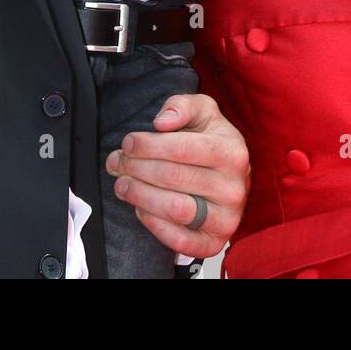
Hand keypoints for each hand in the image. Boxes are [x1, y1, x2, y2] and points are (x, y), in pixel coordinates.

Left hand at [104, 93, 249, 258]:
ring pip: (176, 210)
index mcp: (232, 151)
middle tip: (116, 162)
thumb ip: (182, 106)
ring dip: (140, 196)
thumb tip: (162, 122)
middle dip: (136, 168)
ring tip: (122, 184)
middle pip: (173, 177)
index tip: (127, 143)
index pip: (182, 148)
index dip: (148, 145)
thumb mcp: (203, 111)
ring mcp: (227, 218)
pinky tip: (139, 208)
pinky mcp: (213, 243)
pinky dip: (154, 225)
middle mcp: (234, 187)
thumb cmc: (212, 140)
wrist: (230, 177)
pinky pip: (180, 241)